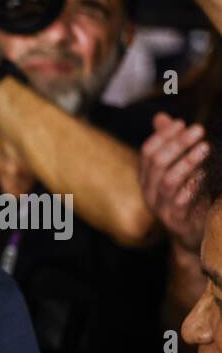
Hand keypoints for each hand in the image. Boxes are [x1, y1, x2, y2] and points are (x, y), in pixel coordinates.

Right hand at [139, 113, 210, 251]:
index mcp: (147, 178)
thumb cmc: (184, 195)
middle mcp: (149, 191)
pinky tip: (205, 174)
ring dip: (187, 162)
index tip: (182, 123)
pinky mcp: (175, 220)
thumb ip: (168, 144)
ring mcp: (160, 207)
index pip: (147, 152)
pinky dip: (193, 186)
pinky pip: (181, 201)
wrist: (189, 234)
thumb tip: (162, 118)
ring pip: (168, 180)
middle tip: (198, 130)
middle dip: (178, 144)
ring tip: (205, 147)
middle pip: (157, 163)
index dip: (163, 136)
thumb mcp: (174, 168)